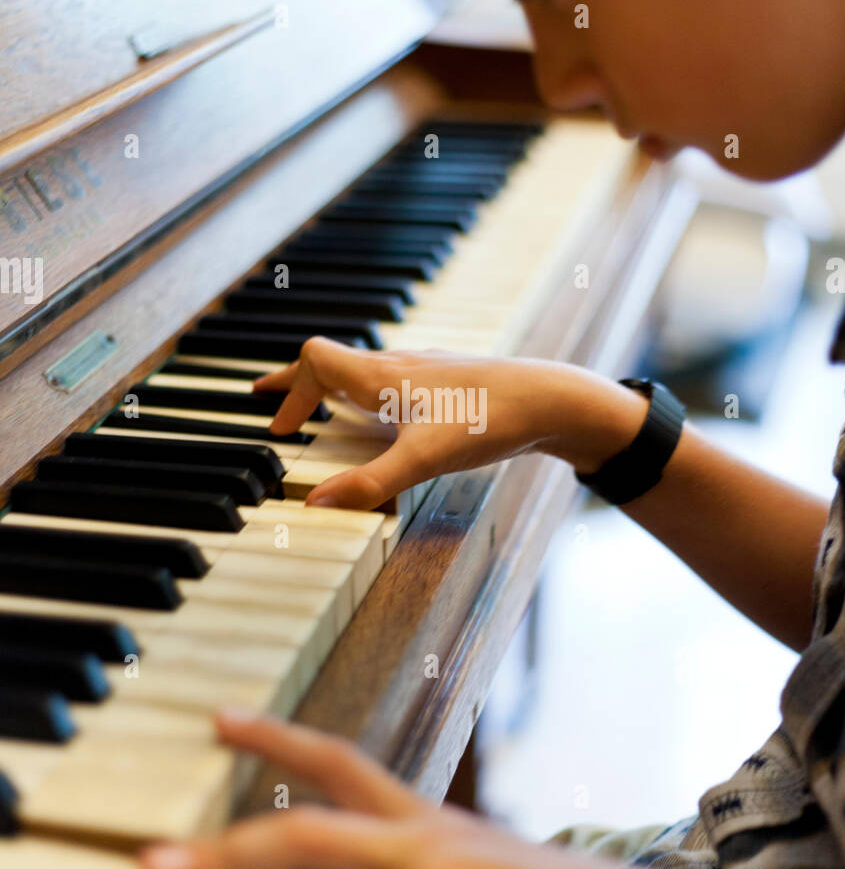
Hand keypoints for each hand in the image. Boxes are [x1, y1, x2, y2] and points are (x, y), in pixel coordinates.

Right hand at [253, 337, 646, 509]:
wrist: (553, 400)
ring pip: (365, 370)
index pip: (315, 361)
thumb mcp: (424, 458)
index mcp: (382, 376)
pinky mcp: (451, 384)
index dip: (290, 391)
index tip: (280, 428)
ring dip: (333, 388)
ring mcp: (427, 372)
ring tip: (318, 409)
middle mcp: (399, 366)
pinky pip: (395, 381)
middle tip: (267, 397)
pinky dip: (370, 394)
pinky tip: (389, 416)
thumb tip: (314, 506)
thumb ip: (369, 483)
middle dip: (297, 383)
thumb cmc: (491, 417)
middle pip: (333, 362)